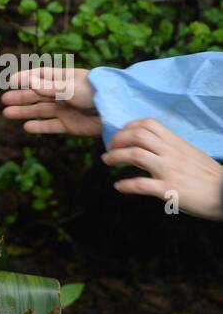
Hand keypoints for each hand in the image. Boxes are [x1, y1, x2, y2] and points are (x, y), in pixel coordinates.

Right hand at [0, 67, 101, 135]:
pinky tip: (26, 126)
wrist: (115, 111)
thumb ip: (48, 87)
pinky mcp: (69, 125)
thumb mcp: (69, 87)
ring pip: (40, 111)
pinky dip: (39, 127)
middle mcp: (62, 94)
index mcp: (64, 79)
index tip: (10, 81)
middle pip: (37, 95)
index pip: (41, 76)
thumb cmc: (95, 92)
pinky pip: (50, 126)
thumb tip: (29, 82)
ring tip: (7, 113)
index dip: (25, 78)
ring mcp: (65, 110)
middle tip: (4, 100)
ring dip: (24, 112)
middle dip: (21, 97)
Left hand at [103, 118, 222, 220]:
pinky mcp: (168, 189)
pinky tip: (119, 186)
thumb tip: (148, 149)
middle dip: (117, 139)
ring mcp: (169, 170)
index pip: (149, 124)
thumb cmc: (208, 175)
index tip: (120, 134)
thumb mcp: (189, 154)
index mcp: (177, 143)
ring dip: (115, 157)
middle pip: (138, 135)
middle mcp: (171, 153)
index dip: (129, 126)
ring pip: (135, 155)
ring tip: (106, 161)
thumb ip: (170, 149)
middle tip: (109, 148)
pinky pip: (140, 184)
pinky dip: (125, 185)